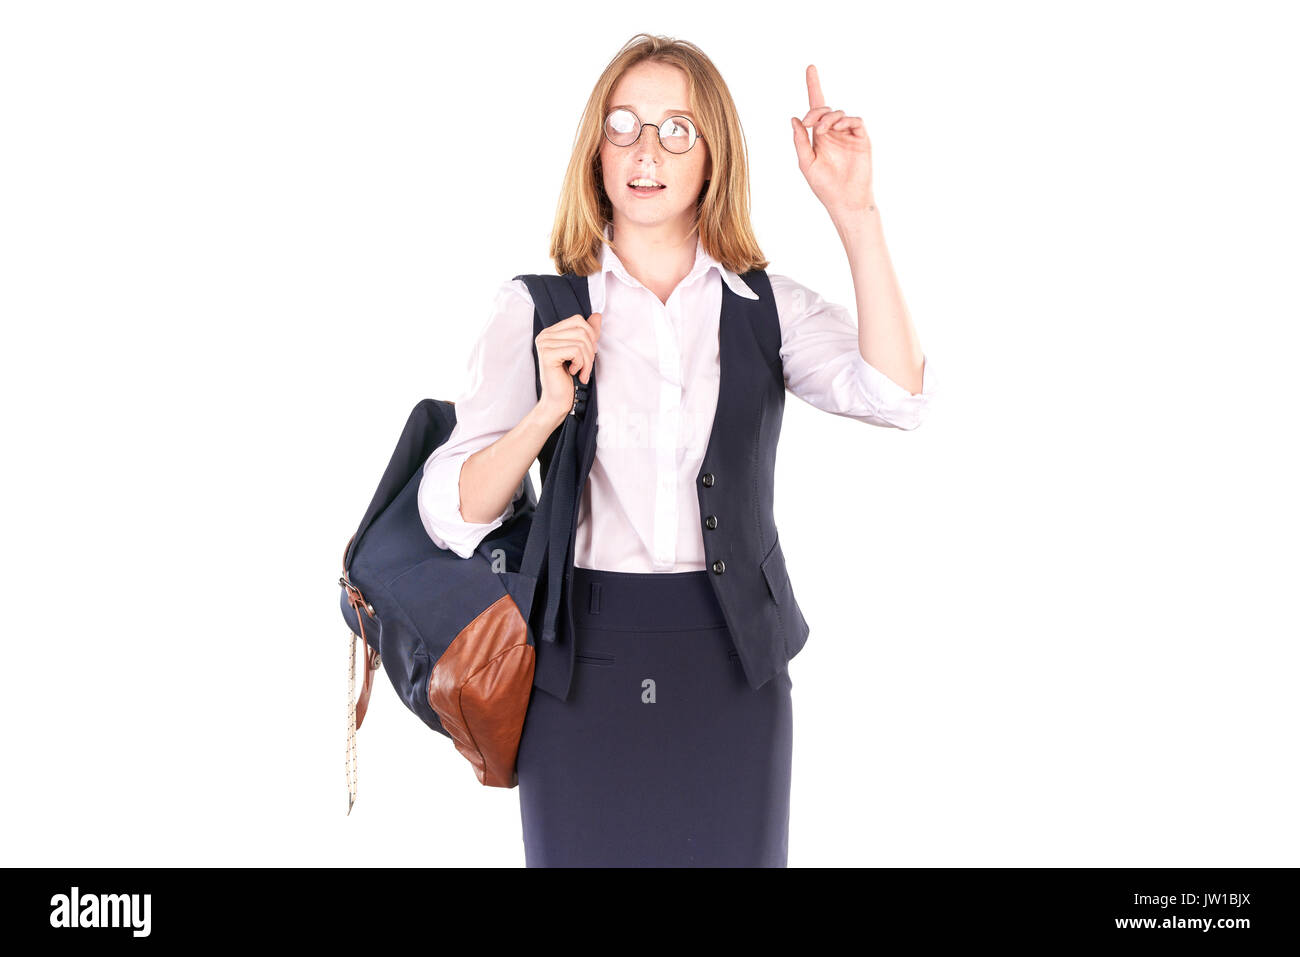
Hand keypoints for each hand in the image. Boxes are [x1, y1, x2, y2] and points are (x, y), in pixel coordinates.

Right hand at [535, 312, 601, 424]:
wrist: (558, 401)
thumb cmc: (569, 379)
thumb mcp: (582, 352)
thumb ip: (588, 333)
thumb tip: (597, 315)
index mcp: (551, 332)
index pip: (578, 320)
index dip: (590, 336)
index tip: (588, 354)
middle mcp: (545, 335)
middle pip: (581, 329)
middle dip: (590, 349)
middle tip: (586, 366)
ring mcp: (544, 343)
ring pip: (580, 341)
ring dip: (587, 360)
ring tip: (582, 372)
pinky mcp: (547, 354)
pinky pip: (575, 350)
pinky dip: (581, 364)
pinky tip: (574, 372)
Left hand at [790, 64, 874, 213]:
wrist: (845, 200)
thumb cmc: (825, 186)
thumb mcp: (806, 163)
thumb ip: (799, 141)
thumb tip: (795, 119)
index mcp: (819, 137)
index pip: (815, 107)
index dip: (813, 86)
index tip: (810, 67)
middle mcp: (833, 132)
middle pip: (824, 109)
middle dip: (815, 112)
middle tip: (809, 124)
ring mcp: (848, 135)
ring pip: (838, 113)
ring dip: (827, 117)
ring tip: (821, 131)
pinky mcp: (862, 139)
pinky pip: (855, 120)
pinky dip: (845, 120)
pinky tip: (836, 128)